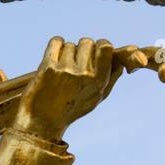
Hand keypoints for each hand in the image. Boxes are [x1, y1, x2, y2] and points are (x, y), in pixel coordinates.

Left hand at [15, 38, 147, 141]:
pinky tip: (53, 59)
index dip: (101, 44)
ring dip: (66, 52)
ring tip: (61, 70)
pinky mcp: (48, 68)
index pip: (105, 46)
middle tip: (75, 64)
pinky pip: (56, 41)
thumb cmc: (72, 108)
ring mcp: (65, 71)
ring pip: (70, 44)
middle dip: (82, 49)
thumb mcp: (97, 97)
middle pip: (87, 42)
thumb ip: (111, 76)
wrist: (42, 122)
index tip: (96, 49)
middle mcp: (84, 75)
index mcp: (98, 81)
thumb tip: (123, 58)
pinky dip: (55, 46)